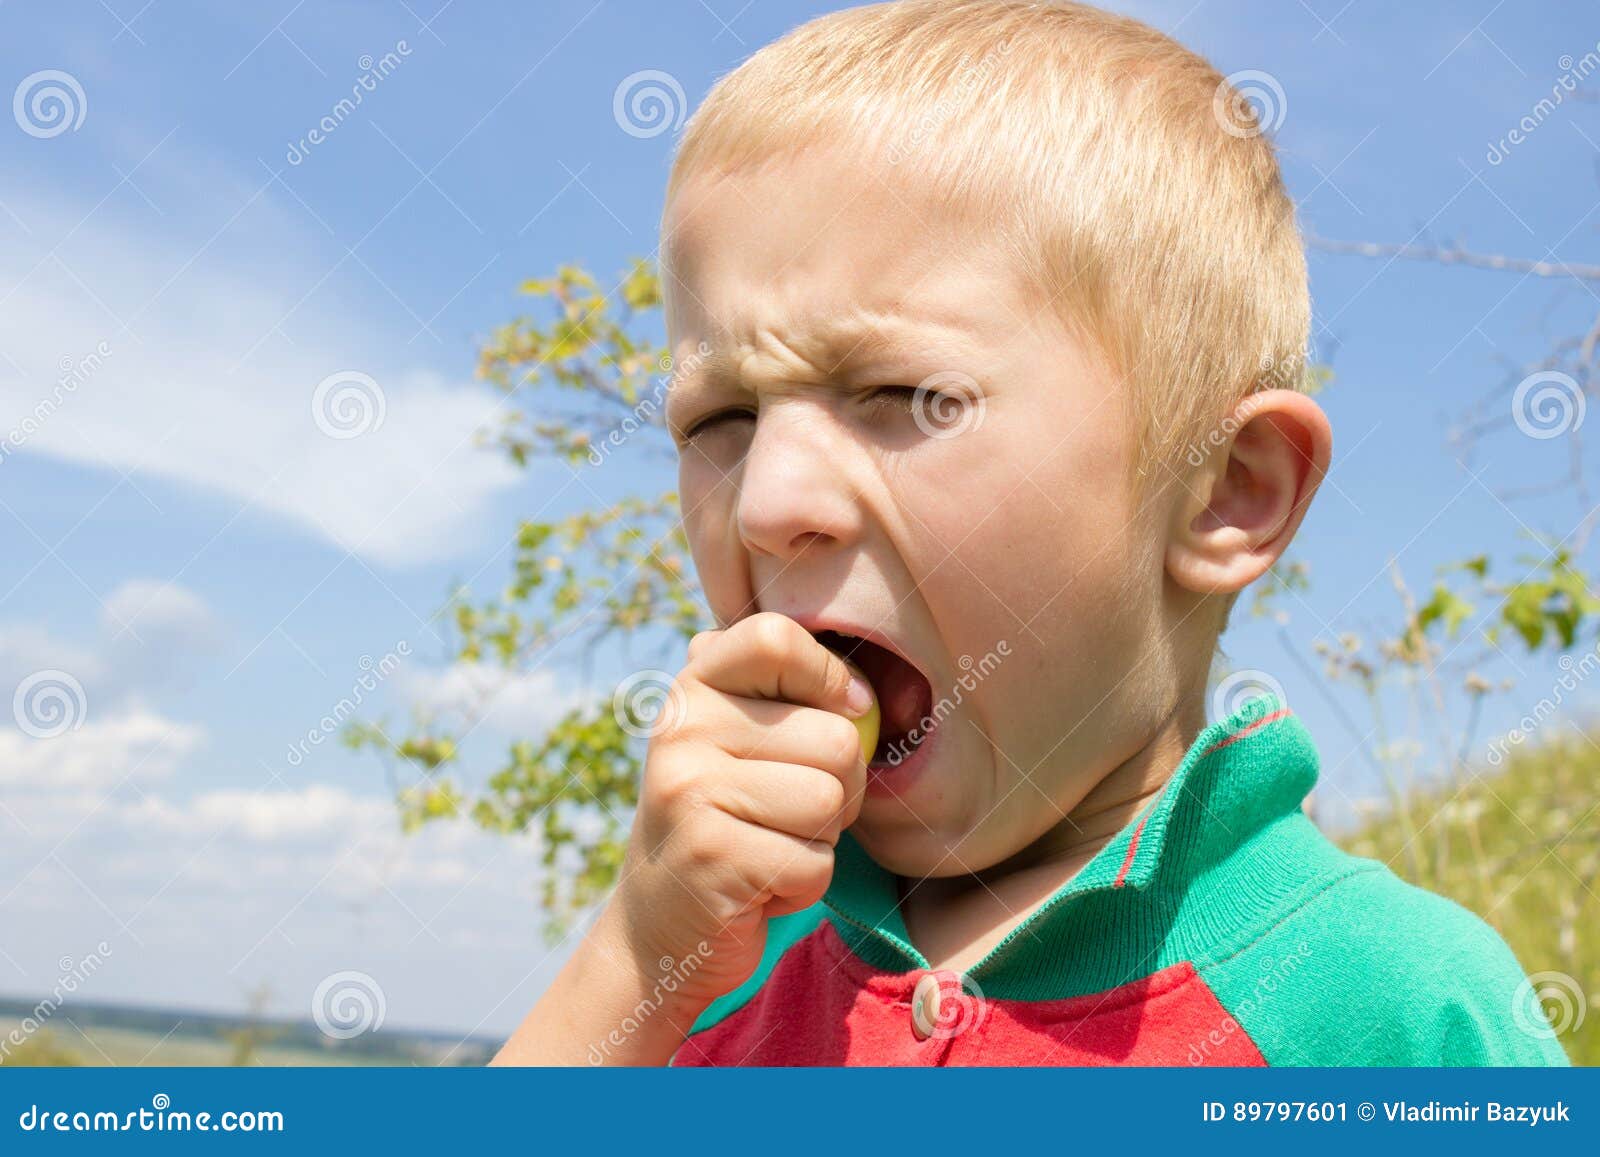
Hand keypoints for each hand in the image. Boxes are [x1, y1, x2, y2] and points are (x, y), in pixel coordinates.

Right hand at [601, 611, 873, 1013]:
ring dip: (821, 838)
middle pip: (835, 738)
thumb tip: (858, 694)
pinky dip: (803, 884)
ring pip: (829, 801)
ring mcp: (689, 791)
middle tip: (789, 810)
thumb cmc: (728, 817)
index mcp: (694, 686)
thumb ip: (781, 690)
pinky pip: (814, 863)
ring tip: (771, 843)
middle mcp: (681, 728)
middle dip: (841, 786)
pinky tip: (758, 884)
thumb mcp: (738, 739)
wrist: (659, 924)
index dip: (829, 674)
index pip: (775, 637)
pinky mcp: (710, 858)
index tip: (839, 710)